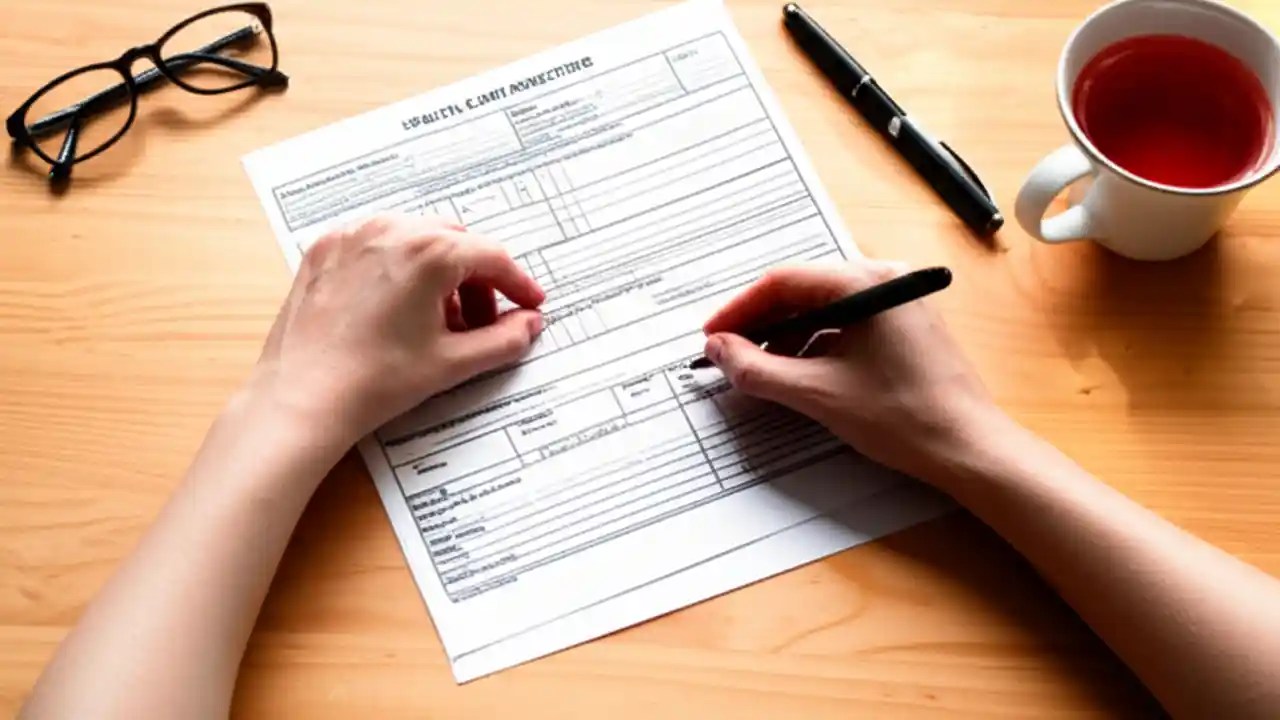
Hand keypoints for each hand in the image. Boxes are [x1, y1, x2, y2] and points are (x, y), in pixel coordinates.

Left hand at [247, 213, 544, 445]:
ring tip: (437, 321)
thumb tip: (529, 324)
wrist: (302, 399)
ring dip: (439, 271)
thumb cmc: (373, 381)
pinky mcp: (324, 250)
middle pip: (455, 242)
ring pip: (416, 238)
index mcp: (428, 251)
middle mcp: (390, 229)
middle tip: (482, 323)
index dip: (517, 284)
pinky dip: (398, 267)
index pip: (491, 257)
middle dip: (476, 279)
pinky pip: (377, 244)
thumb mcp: (453, 363)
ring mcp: (352, 236)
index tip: (529, 304)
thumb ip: (504, 339)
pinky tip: (398, 309)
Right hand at [702, 259, 1006, 482]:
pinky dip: (815, 345)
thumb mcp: (818, 394)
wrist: (969, 448)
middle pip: (802, 292)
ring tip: (757, 370)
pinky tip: (797, 374)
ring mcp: (897, 302)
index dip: (739, 309)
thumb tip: (719, 350)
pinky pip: (845, 324)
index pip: (783, 281)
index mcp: (864, 283)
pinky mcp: (904, 327)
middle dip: (760, 324)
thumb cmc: (906, 417)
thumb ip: (759, 370)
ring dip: (785, 337)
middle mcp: (883, 281)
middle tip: (727, 352)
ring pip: (822, 310)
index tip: (712, 336)